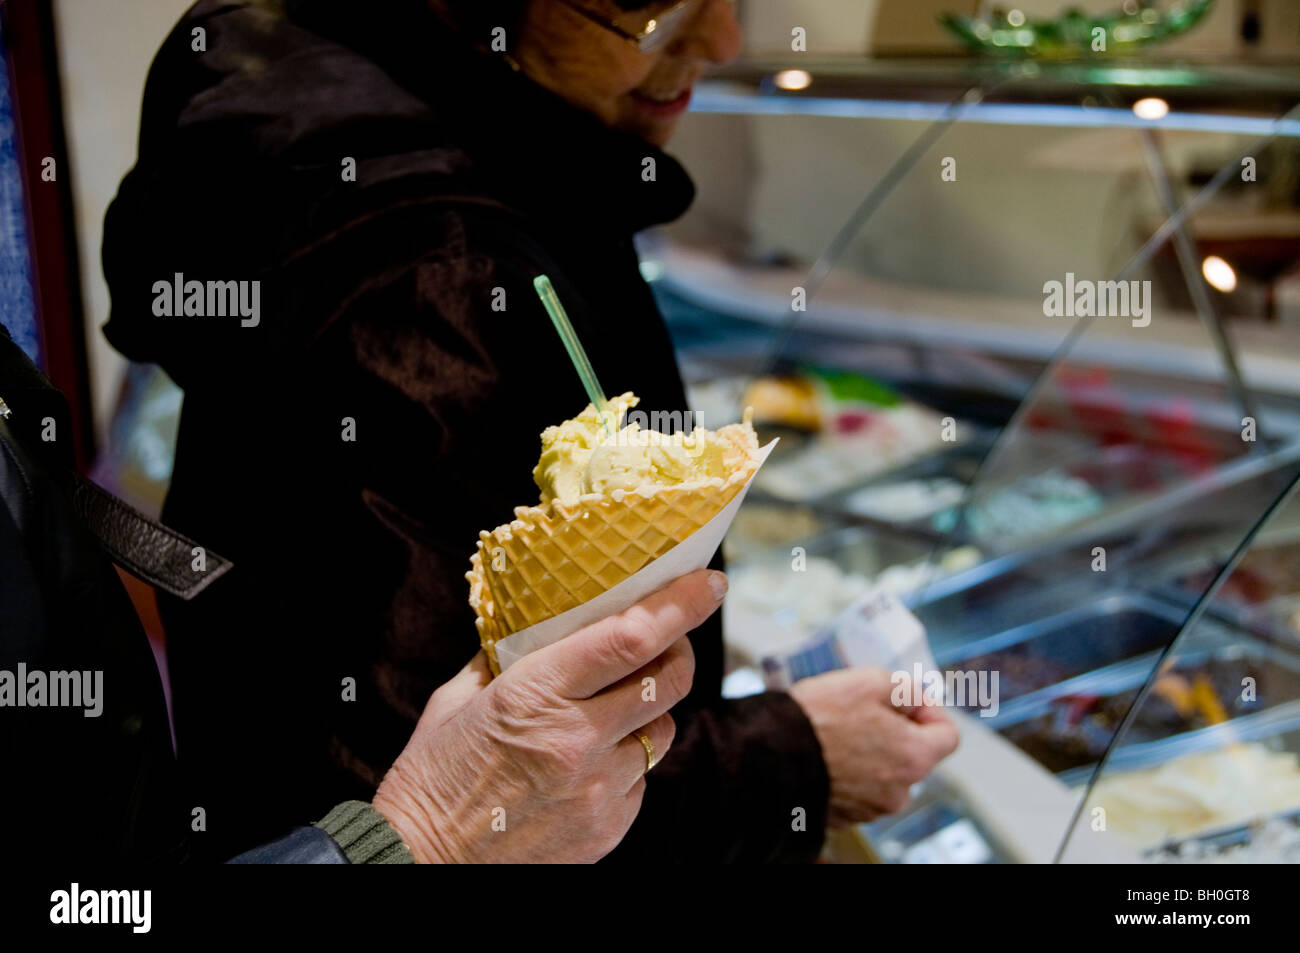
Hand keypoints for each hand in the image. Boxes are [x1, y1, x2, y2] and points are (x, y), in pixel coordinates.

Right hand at [372, 568, 726, 861]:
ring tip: (612, 708)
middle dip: (679, 649)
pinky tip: (588, 763)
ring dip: (649, 709)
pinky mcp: (608, 828)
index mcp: (536, 694)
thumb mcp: (458, 700)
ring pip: (662, 730)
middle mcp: (577, 740)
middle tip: (667, 638)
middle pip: (669, 679)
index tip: (708, 582)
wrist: (421, 863)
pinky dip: (626, 761)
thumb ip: (504, 657)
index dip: (680, 604)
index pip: (631, 638)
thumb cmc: (431, 777)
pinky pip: (641, 779)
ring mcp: (598, 789)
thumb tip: (540, 624)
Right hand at [789, 666, 957, 827]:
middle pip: (913, 755)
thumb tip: (917, 699)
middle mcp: (899, 791)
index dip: (930, 710)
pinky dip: (848, 772)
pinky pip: (858, 789)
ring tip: (837, 732)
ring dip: (870, 752)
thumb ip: (906, 689)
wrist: (770, 756)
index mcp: (914, 758)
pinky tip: (826, 753)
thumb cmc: (819, 719)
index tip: (905, 699)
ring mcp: (871, 808)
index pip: (949, 735)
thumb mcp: (870, 681)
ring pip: (884, 773)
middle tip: (861, 711)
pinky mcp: (844, 816)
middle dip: (894, 731)